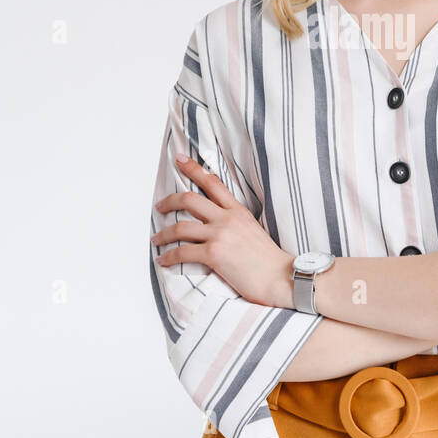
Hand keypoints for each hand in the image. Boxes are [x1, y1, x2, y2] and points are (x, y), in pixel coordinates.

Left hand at [151, 155, 294, 308]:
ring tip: (156, 239)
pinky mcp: (214, 254)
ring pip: (180, 227)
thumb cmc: (269, 261)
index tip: (180, 159)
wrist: (280, 278)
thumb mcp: (253, 230)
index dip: (193, 169)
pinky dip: (168, 256)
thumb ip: (235, 222)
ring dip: (163, 234)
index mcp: (238, 211)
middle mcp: (227, 218)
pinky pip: (182, 252)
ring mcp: (220, 235)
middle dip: (169, 201)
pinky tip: (163, 260)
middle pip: (190, 199)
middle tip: (160, 206)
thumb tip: (216, 224)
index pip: (212, 183)